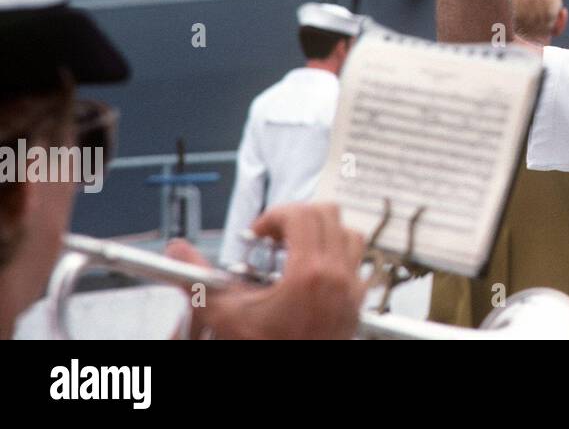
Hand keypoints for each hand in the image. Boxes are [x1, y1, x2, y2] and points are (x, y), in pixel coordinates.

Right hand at [168, 202, 365, 339]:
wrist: (293, 386)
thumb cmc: (263, 348)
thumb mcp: (225, 316)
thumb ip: (198, 279)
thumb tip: (178, 252)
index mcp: (308, 274)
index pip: (301, 215)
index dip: (274, 216)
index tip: (257, 233)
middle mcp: (338, 276)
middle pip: (328, 215)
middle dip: (297, 219)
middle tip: (273, 239)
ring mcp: (352, 289)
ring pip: (349, 234)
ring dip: (323, 233)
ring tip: (294, 252)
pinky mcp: (357, 302)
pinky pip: (357, 263)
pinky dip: (338, 256)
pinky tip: (311, 273)